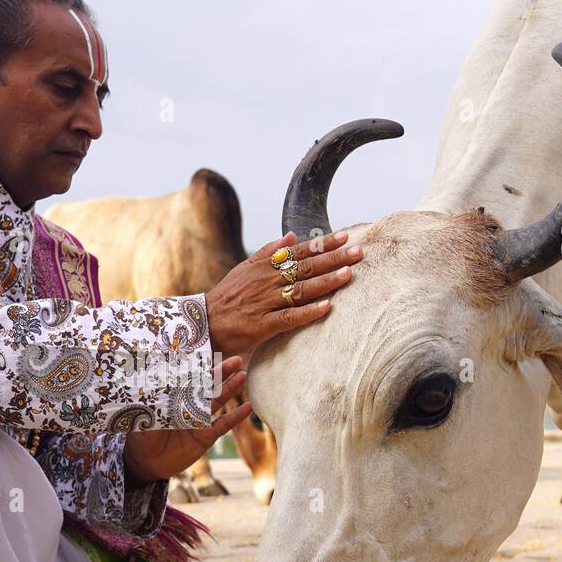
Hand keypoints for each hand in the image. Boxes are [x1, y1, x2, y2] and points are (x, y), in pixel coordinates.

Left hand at [123, 355, 251, 488]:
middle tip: (236, 359)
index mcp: (174, 397)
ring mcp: (199, 420)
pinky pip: (223, 425)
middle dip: (221, 372)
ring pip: (218, 401)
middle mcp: (188, 405)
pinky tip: (248, 407)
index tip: (210, 353)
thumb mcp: (144, 418)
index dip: (200, 366)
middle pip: (208, 386)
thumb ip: (152, 403)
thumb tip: (153, 384)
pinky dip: (235, 417)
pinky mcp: (206, 437)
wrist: (146, 463)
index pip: (189, 378)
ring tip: (242, 376)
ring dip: (230, 389)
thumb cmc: (141, 438)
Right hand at [202, 229, 361, 360]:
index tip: (345, 238)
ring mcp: (265, 303)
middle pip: (305, 268)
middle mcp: (267, 282)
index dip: (323, 245)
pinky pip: (289, 318)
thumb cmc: (227, 297)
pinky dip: (308, 312)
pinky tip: (327, 307)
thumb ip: (268, 251)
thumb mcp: (244, 269)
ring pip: (300, 290)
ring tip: (348, 274)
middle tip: (358, 252)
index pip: (299, 252)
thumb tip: (291, 235)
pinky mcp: (263, 325)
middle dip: (333, 259)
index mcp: (264, 267)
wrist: (202, 324)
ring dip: (326, 281)